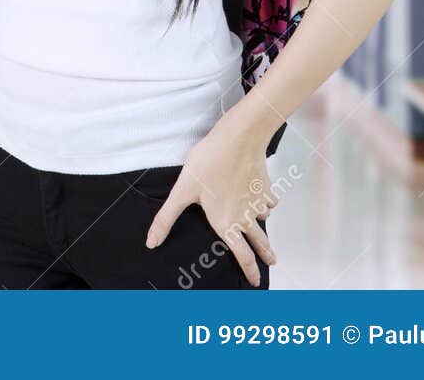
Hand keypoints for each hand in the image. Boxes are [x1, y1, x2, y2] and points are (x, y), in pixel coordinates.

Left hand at [143, 123, 279, 286]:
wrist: (238, 140)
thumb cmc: (207, 163)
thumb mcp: (182, 191)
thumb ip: (166, 219)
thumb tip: (152, 242)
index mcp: (226, 223)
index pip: (242, 256)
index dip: (250, 271)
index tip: (255, 283)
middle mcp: (246, 218)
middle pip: (261, 243)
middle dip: (266, 254)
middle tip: (272, 262)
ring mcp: (259, 203)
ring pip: (263, 219)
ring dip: (262, 224)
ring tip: (258, 224)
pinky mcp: (267, 188)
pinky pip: (268, 201)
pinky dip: (264, 201)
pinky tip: (256, 194)